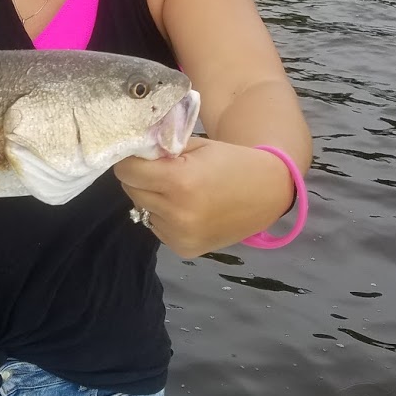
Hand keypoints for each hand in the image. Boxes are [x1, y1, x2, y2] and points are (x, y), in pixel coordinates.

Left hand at [113, 137, 294, 257]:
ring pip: (142, 209)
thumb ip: (162, 148)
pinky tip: (187, 209)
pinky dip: (164, 216)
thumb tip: (130, 150)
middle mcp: (177, 213)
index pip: (127, 171)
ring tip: (178, 191)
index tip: (139, 155)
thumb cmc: (231, 162)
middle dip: (140, 178)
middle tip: (161, 171)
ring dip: (152, 198)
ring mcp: (180, 235)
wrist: (268, 193)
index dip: (131, 160)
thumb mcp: (196, 146)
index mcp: (179, 182)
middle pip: (132, 190)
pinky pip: (157, 226)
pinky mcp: (184, 249)